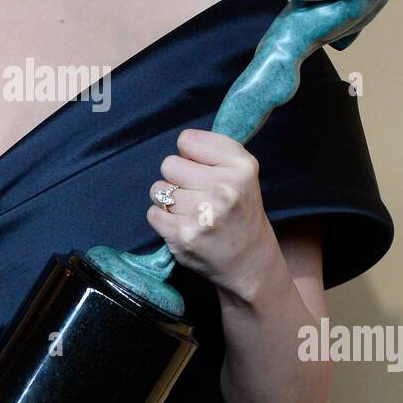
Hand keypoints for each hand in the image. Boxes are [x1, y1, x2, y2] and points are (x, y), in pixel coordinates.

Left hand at [146, 127, 279, 302]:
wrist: (249, 262)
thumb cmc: (240, 211)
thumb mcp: (241, 173)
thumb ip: (212, 151)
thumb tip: (179, 147)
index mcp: (241, 166)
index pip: (187, 140)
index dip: (191, 156)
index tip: (204, 171)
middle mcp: (224, 188)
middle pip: (168, 163)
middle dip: (177, 178)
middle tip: (197, 195)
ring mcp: (203, 213)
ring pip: (158, 189)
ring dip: (169, 200)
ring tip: (191, 212)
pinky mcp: (184, 236)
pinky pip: (153, 213)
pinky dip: (163, 220)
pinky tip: (183, 226)